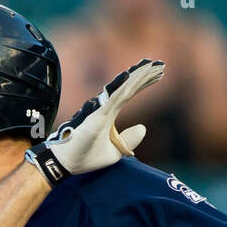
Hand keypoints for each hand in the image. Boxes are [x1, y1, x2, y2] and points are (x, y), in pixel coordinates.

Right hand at [25, 59, 162, 185]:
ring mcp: (101, 110)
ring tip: (151, 65)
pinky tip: (130, 76)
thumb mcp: (115, 151)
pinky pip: (111, 99)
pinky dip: (122, 87)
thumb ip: (129, 139)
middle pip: (128, 86)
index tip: (159, 73)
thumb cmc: (86, 156)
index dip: (144, 82)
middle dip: (144, 74)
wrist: (66, 162)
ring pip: (122, 88)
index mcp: (110, 113)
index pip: (130, 93)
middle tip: (160, 63)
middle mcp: (105, 107)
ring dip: (137, 76)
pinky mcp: (96, 116)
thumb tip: (144, 127)